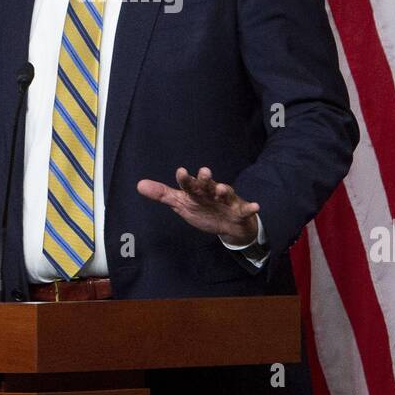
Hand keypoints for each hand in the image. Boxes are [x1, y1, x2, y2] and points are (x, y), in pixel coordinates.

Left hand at [136, 167, 258, 244]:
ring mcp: (226, 201)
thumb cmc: (203, 208)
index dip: (185, 179)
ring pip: (226, 194)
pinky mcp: (240, 210)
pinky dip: (251, 207)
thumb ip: (163, 194)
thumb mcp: (182, 203)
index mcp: (197, 191)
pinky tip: (256, 206)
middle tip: (204, 172)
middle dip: (206, 180)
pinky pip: (246, 209)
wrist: (228, 223)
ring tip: (223, 188)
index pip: (189, 185)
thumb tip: (139, 185)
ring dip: (224, 191)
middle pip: (208, 185)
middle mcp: (211, 192)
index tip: (181, 171)